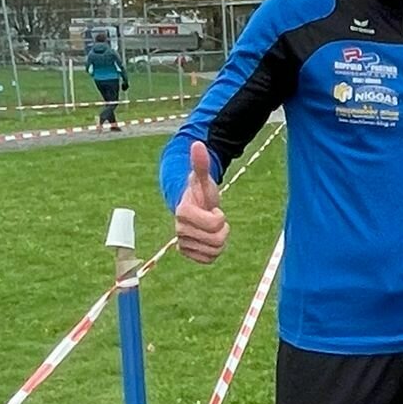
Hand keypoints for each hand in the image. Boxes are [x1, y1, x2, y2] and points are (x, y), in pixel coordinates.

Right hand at [175, 140, 228, 262]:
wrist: (192, 205)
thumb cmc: (200, 191)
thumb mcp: (203, 178)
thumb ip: (201, 163)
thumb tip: (198, 144)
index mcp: (183, 212)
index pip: (212, 224)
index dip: (219, 218)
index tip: (214, 210)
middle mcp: (179, 229)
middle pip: (216, 240)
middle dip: (222, 229)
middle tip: (216, 220)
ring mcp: (183, 242)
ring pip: (214, 251)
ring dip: (219, 240)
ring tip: (213, 229)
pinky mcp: (188, 253)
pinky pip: (208, 260)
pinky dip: (213, 252)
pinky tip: (209, 240)